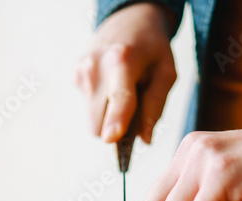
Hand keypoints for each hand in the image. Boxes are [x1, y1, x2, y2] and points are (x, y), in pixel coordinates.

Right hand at [76, 3, 176, 142]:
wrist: (127, 20)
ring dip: (109, 116)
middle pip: (99, 121)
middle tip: (135, 109)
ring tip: (123, 91)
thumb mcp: (165, 72)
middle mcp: (96, 66)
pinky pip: (89, 108)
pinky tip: (111, 85)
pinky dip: (102, 104)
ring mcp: (82, 71)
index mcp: (123, 60)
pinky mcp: (75, 77)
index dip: (116, 119)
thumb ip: (156, 106)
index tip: (112, 138)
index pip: (119, 96)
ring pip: (93, 119)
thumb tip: (145, 138)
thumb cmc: (150, 48)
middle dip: (116, 128)